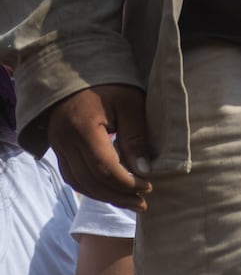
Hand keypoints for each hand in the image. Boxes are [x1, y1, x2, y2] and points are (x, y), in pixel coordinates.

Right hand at [47, 85, 151, 209]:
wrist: (74, 72)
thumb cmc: (108, 85)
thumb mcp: (130, 105)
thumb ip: (136, 138)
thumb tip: (144, 171)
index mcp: (82, 128)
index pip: (104, 167)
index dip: (127, 183)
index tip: (149, 187)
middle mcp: (64, 140)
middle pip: (91, 180)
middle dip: (119, 195)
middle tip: (144, 203)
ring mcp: (57, 145)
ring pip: (79, 182)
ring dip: (105, 196)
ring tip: (131, 202)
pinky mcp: (57, 147)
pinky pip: (71, 176)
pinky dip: (91, 188)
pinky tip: (111, 192)